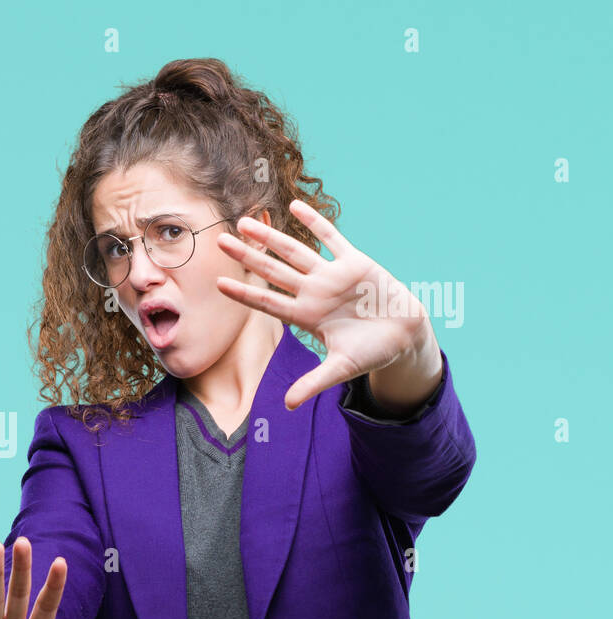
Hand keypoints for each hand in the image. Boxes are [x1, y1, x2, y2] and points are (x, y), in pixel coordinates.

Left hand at [215, 199, 440, 411]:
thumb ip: (313, 383)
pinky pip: (332, 238)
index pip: (267, 302)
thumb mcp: (341, 369)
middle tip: (218, 241)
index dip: (243, 293)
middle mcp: (313, 293)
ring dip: (270, 236)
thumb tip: (288, 406)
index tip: (219, 283)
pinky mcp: (355, 262)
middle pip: (272, 271)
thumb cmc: (371, 352)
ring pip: (294, 251)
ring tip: (244, 222)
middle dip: (246, 257)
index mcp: (306, 316)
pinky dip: (315, 222)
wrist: (405, 335)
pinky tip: (296, 205)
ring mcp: (331, 276)